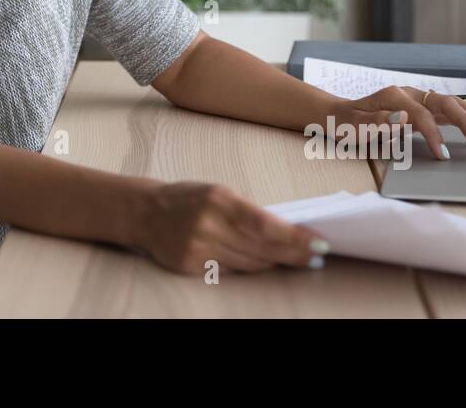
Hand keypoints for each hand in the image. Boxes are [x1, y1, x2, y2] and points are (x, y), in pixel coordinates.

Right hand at [135, 181, 329, 274]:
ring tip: (291, 259)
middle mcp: (208, 225)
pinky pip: (229, 272)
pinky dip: (245, 267)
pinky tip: (256, 262)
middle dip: (294, 254)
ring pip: (250, 264)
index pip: (266, 225)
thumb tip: (286, 233)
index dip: (296, 238)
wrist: (145, 212)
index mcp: (219, 199)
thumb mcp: (219, 193)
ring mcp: (198, 248)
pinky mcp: (191, 267)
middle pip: (262, 249)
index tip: (319, 245)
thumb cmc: (189, 198)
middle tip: (317, 257)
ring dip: (273, 262)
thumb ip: (248, 212)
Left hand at [334, 86, 465, 160]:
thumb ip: (379, 122)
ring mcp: (416, 99)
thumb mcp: (356, 126)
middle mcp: (408, 94)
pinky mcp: (420, 107)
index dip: (434, 134)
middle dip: (463, 120)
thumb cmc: (347, 123)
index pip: (421, 114)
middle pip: (442, 102)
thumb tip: (403, 118)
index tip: (443, 154)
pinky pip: (445, 110)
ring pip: (449, 103)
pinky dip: (464, 116)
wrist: (339, 115)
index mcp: (394, 96)